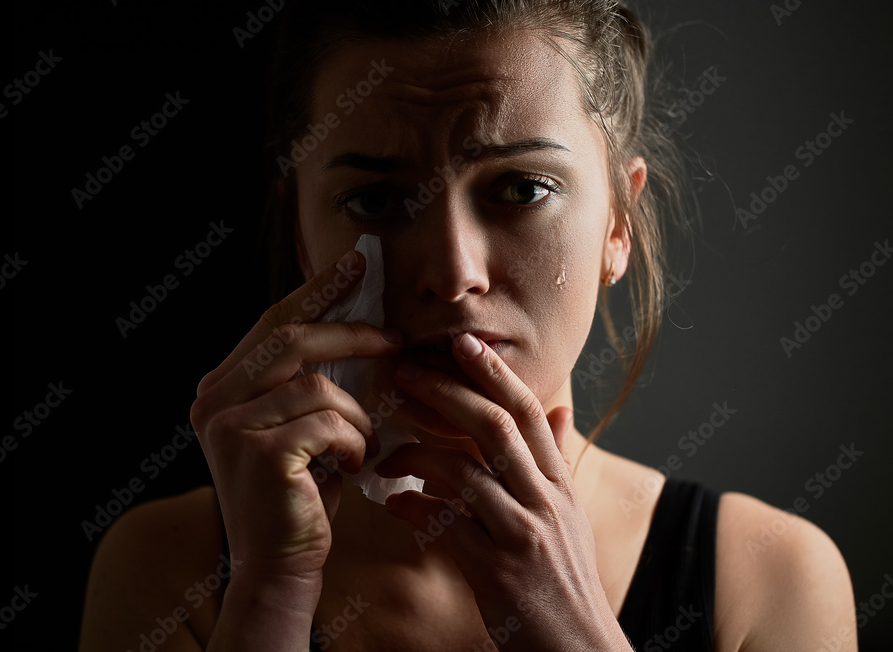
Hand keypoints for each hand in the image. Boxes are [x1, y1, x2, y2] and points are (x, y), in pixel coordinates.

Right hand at [189, 249, 402, 581]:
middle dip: (353, 332)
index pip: (272, 323)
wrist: (279, 569)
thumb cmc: (301, 496)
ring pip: (320, 386)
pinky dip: (355, 442)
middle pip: (292, 339)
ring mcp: (230, 426)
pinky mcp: (259, 452)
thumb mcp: (300, 427)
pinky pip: (331, 422)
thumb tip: (360, 318)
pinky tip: (350, 468)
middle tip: (397, 336)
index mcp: (219, 389)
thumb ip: (309, 378)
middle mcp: (212, 401)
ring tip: (360, 446)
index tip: (355, 264)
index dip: (316, 291)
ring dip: (358, 416)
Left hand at [374, 332, 631, 649]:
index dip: (495, 373)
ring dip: (417, 455)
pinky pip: (445, 527)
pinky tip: (396, 504)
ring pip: (464, 472)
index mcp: (560, 484)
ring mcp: (523, 535)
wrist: (578, 648)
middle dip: (447, 394)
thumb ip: (557, 461)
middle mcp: (546, 501)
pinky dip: (415, 509)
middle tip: (407, 373)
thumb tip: (559, 410)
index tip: (461, 343)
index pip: (528, 412)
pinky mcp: (497, 570)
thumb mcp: (572, 515)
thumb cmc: (566, 580)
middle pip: (494, 429)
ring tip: (386, 457)